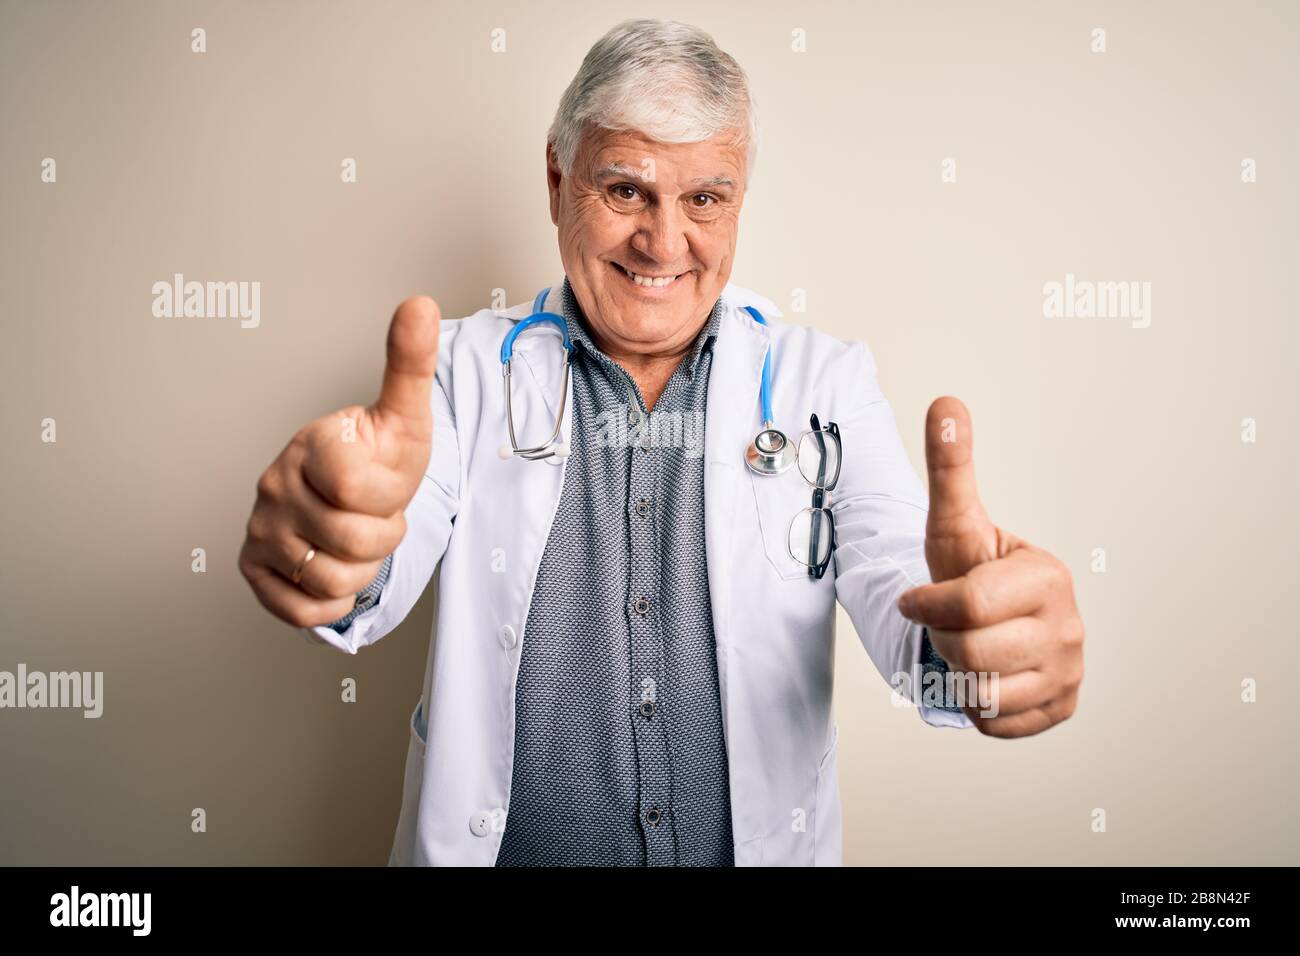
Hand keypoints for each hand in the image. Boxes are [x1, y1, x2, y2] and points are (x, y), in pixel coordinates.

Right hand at [239, 297, 440, 627]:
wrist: (350, 498)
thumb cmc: (379, 457)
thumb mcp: (404, 415)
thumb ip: (411, 363)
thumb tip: (421, 304)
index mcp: (311, 444)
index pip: (361, 490)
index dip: (390, 498)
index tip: (384, 483)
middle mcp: (275, 485)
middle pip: (354, 541)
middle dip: (382, 537)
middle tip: (374, 515)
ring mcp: (260, 530)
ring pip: (332, 580)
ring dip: (361, 569)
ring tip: (355, 538)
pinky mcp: (253, 572)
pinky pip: (305, 611)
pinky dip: (332, 602)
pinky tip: (334, 566)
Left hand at [898, 397, 1083, 736]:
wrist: (991, 618)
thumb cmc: (968, 567)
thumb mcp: (952, 520)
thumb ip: (949, 465)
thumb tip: (946, 403)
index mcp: (1048, 577)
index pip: (970, 605)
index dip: (928, 604)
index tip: (919, 596)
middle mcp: (1070, 628)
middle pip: (971, 653)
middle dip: (942, 639)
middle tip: (948, 622)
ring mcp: (1070, 673)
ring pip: (981, 694)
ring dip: (956, 674)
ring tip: (966, 644)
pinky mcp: (1060, 710)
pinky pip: (994, 723)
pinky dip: (974, 706)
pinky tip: (982, 673)